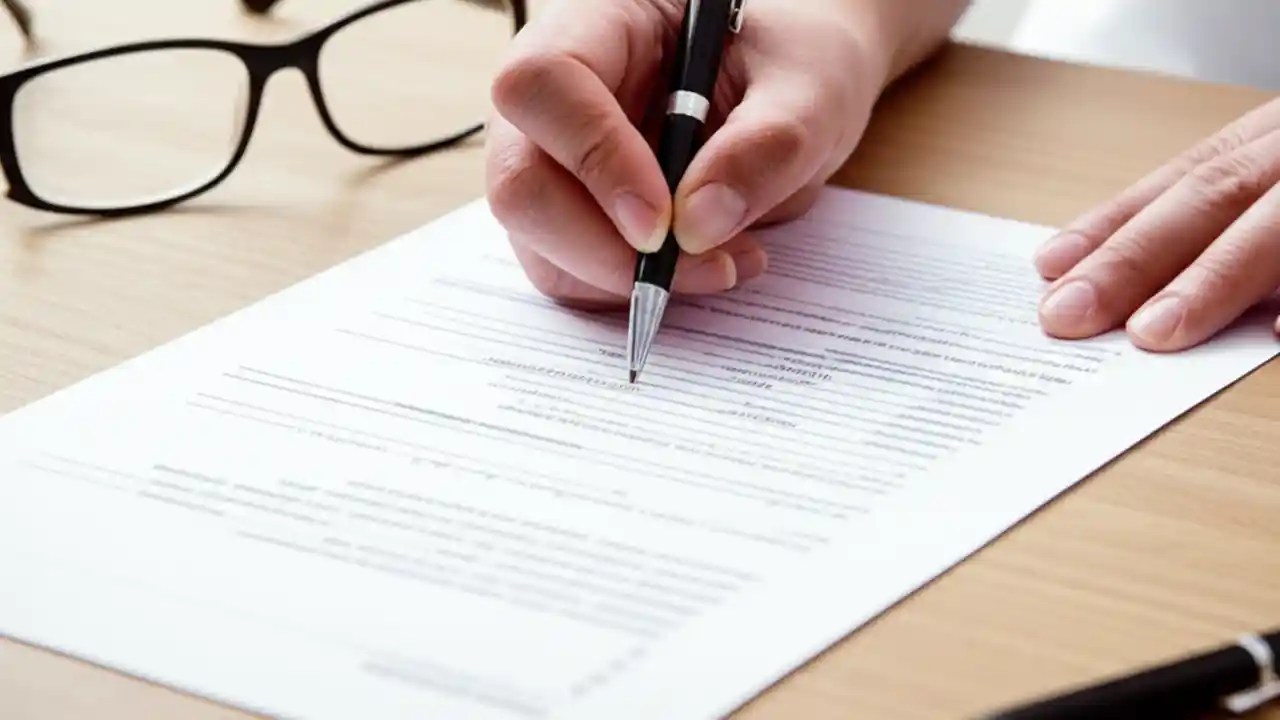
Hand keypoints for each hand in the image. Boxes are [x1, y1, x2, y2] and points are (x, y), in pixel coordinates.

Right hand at [483, 0, 919, 305]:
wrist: (794, 87)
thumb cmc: (793, 62)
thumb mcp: (812, 88)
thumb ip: (767, 148)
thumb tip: (698, 229)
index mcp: (600, 22)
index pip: (544, 83)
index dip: (593, 159)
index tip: (661, 225)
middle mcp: (556, 94)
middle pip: (519, 181)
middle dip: (600, 249)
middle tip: (700, 268)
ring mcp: (553, 159)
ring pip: (538, 243)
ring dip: (624, 278)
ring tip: (727, 262)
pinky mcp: (572, 214)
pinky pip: (570, 272)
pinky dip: (631, 289)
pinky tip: (704, 266)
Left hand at [1035, 98, 1279, 348]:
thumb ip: (1224, 210)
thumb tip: (1119, 276)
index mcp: (1271, 140)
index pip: (1181, 181)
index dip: (1113, 224)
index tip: (1049, 267)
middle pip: (1212, 196)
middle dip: (1135, 258)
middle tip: (1069, 314)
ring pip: (1276, 226)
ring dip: (1212, 279)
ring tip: (1154, 332)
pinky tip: (1276, 335)